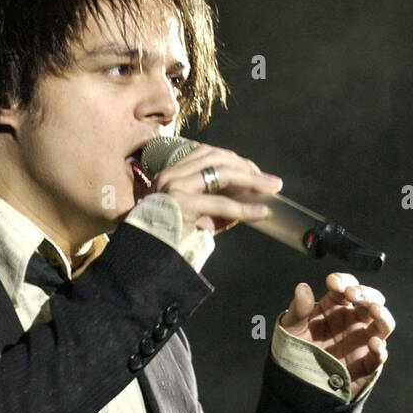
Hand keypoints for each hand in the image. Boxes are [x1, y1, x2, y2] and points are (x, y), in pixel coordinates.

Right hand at [150, 143, 282, 239]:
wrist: (140, 258)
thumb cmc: (165, 239)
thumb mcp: (193, 218)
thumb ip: (216, 209)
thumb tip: (247, 203)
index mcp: (170, 173)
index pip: (207, 154)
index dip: (235, 160)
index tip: (254, 172)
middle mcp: (170, 175)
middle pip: (216, 158)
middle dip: (247, 168)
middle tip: (271, 182)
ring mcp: (173, 187)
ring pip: (220, 173)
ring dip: (250, 181)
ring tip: (271, 190)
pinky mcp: (180, 204)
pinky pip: (219, 203)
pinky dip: (243, 208)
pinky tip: (260, 212)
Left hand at [279, 272, 393, 398]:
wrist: (297, 381)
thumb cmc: (295, 349)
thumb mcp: (291, 328)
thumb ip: (298, 309)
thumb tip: (302, 287)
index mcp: (336, 306)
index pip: (347, 285)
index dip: (343, 281)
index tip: (332, 283)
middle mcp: (353, 320)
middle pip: (371, 300)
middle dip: (365, 293)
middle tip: (351, 293)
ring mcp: (362, 341)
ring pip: (383, 324)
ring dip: (382, 314)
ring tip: (373, 309)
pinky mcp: (365, 364)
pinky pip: (379, 356)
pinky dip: (380, 350)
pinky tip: (373, 343)